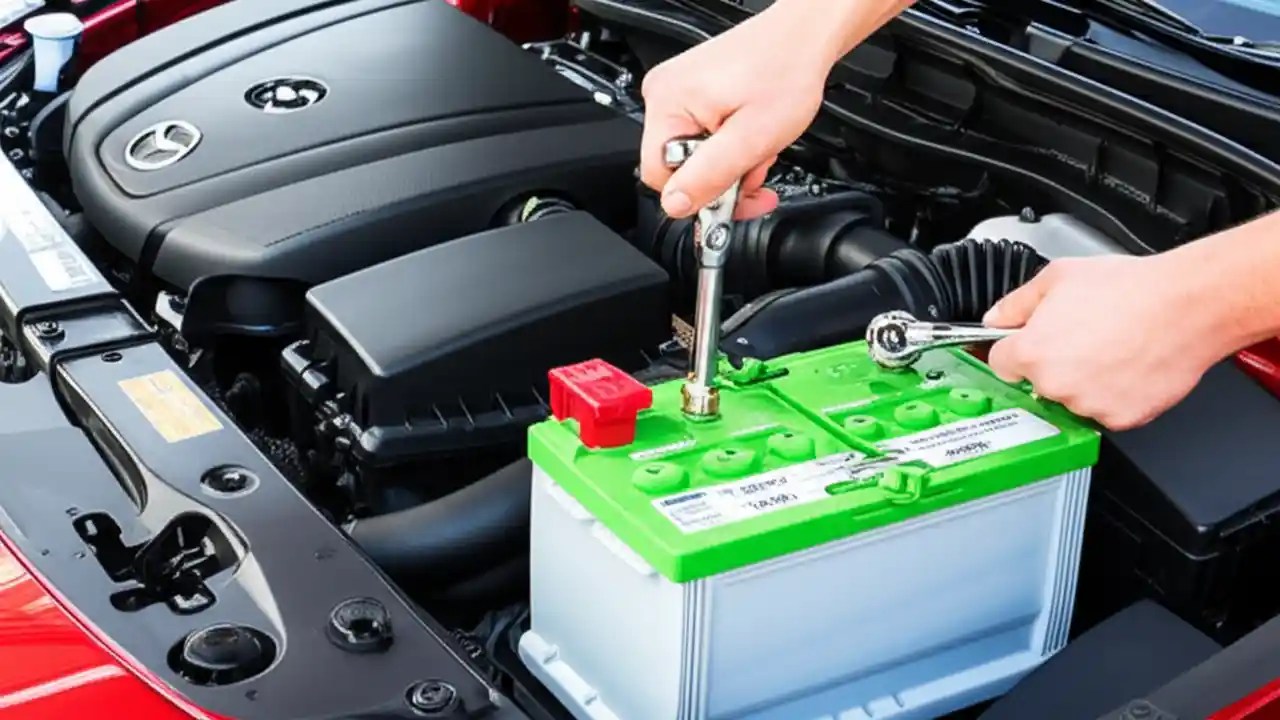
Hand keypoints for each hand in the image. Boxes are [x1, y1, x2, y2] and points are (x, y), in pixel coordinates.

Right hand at [638, 8, 834, 219]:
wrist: (803, 39)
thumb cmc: (785, 72)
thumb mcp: (751, 138)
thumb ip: (710, 176)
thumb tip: (675, 205)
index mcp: (668, 103)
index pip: (659, 176)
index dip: (698, 194)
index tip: (731, 196)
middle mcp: (664, 95)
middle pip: (678, 168)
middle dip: (721, 179)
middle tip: (753, 174)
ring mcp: (678, 93)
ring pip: (694, 157)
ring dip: (730, 166)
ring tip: (758, 150)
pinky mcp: (693, 94)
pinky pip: (702, 138)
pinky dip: (729, 148)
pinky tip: (750, 139)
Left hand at [984, 254, 1223, 430]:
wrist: (1188, 306)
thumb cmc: (1131, 290)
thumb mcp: (1058, 277)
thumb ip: (1017, 303)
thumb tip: (997, 317)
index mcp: (1032, 352)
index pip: (1001, 363)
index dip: (1015, 349)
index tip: (1030, 343)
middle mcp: (1056, 384)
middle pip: (1038, 381)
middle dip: (1053, 363)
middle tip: (1084, 337)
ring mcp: (1088, 405)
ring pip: (1073, 398)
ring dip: (1085, 381)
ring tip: (1112, 348)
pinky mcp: (1120, 419)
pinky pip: (1106, 410)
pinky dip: (1115, 394)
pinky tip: (1129, 365)